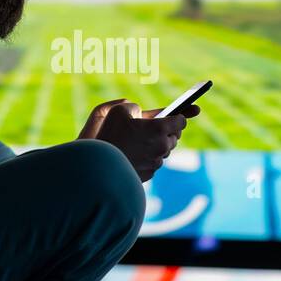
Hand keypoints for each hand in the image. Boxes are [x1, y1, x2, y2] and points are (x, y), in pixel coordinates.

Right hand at [78, 98, 198, 181]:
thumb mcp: (119, 110)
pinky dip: (149, 158)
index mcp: (159, 128)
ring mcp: (156, 162)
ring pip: (164, 152)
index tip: (177, 117)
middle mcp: (162, 146)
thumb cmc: (109, 135)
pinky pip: (154, 163)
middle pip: (174, 137)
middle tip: (157, 129)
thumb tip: (138, 112)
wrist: (99, 165)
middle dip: (168, 132)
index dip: (178, 117)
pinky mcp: (149, 174)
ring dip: (158, 146)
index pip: (180, 121)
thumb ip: (134, 107)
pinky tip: (136, 154)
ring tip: (144, 141)